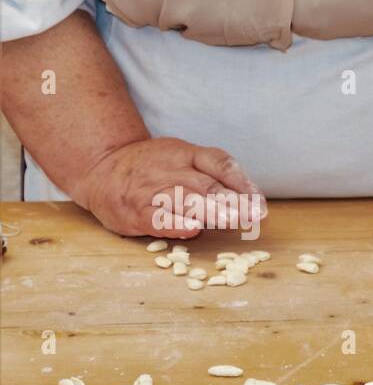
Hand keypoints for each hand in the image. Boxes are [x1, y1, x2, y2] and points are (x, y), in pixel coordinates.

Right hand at [70, 138, 263, 237]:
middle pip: (207, 185)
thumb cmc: (152, 169)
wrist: (100, 168)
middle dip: (234, 201)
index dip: (242, 181)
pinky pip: (157, 218)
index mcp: (186, 154)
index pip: (219, 163)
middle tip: (254, 215)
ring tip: (233, 220)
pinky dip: (175, 224)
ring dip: (212, 211)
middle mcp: (171, 170)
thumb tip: (250, 201)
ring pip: (185, 200)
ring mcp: (152, 190)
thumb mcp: (181, 159)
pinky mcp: (136, 211)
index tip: (260, 201)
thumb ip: (212, 175)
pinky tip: (192, 229)